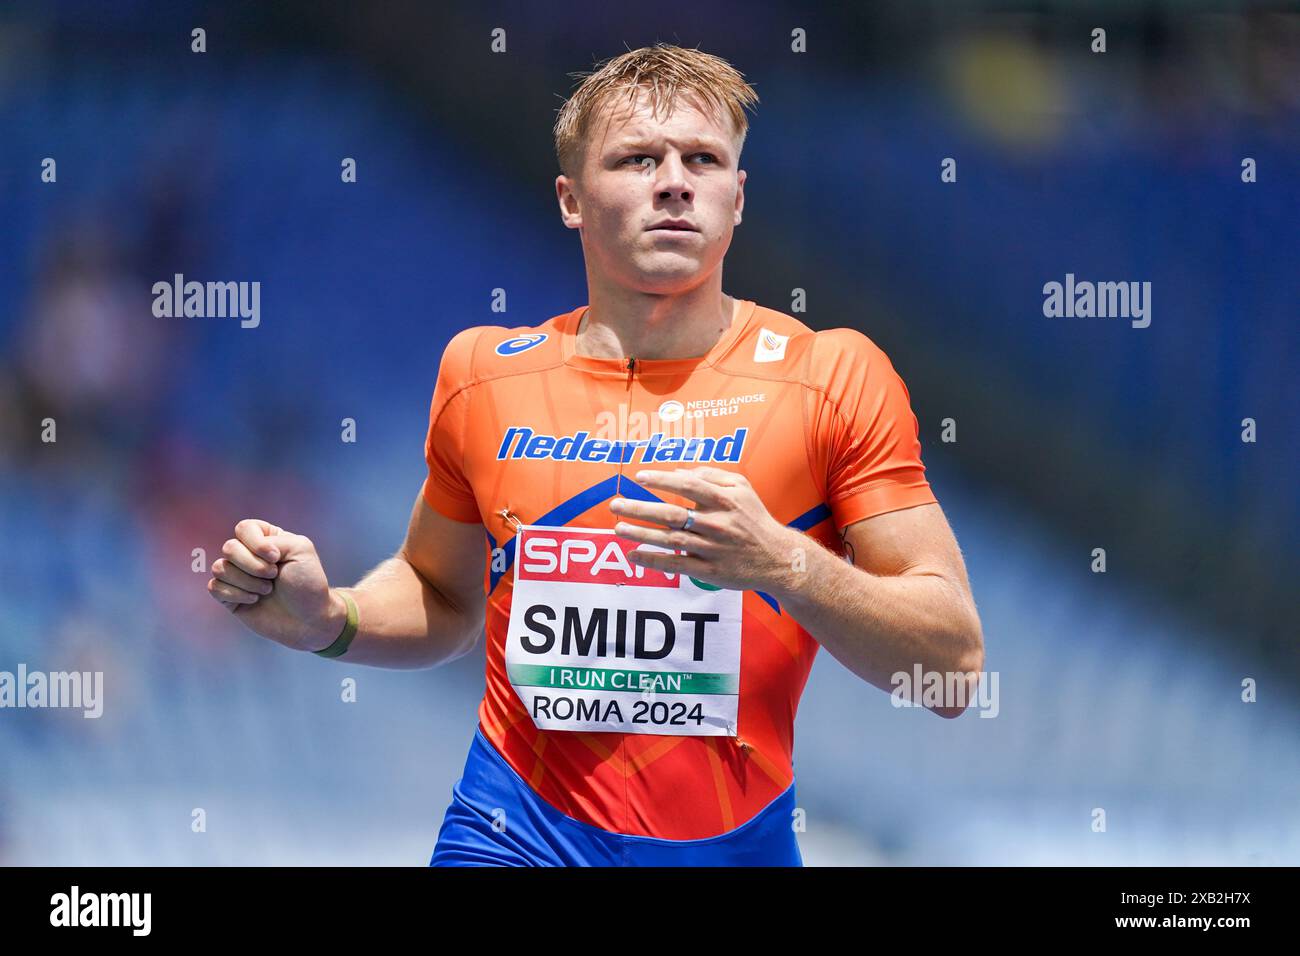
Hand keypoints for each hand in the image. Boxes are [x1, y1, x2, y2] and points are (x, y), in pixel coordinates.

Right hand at [207, 518, 345, 651]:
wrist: (309, 618)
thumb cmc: (308, 582)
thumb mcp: (300, 549)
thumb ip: (274, 539)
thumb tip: (247, 551)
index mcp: (266, 539)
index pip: (244, 528)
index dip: (256, 543)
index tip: (276, 558)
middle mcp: (248, 555)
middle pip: (229, 548)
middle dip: (253, 565)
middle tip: (273, 576)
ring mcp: (237, 576)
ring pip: (220, 568)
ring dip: (247, 581)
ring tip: (267, 590)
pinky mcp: (229, 597)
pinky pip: (214, 587)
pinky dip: (236, 594)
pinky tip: (254, 600)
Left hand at [608, 466, 802, 592]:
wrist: (778, 558)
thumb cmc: (755, 519)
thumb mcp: (742, 488)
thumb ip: (712, 475)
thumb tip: (679, 471)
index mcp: (724, 500)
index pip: (687, 485)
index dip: (662, 480)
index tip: (639, 477)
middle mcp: (717, 524)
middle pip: (672, 514)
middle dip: (640, 508)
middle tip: (615, 504)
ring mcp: (712, 549)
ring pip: (670, 540)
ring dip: (640, 534)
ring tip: (618, 527)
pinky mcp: (709, 571)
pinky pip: (676, 565)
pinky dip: (653, 560)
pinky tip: (633, 554)